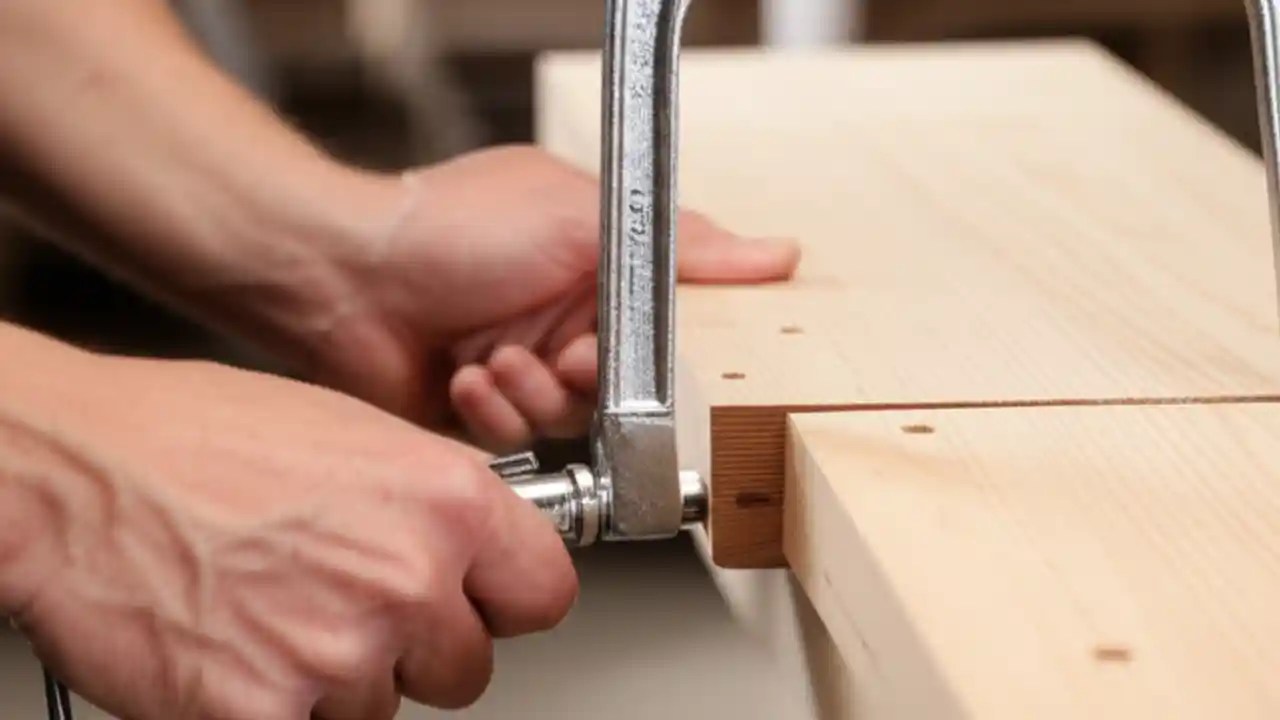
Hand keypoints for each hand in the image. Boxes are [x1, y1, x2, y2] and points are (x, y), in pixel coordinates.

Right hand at [4, 349, 575, 719]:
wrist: (75, 473)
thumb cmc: (192, 437)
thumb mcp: (352, 436)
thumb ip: (429, 504)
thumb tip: (468, 550)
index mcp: (445, 499)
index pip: (544, 593)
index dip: (505, 603)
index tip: (482, 604)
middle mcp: (409, 577)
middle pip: (466, 667)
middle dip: (414, 650)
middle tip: (346, 610)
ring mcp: (340, 652)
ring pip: (382, 708)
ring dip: (338, 680)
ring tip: (271, 614)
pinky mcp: (265, 714)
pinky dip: (276, 709)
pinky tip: (236, 652)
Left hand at [310, 145, 799, 450]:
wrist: (343, 272)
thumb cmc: (451, 225)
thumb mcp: (583, 217)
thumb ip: (687, 246)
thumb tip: (777, 255)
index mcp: (602, 272)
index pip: (670, 330)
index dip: (659, 353)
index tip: (637, 351)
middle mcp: (568, 322)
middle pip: (625, 387)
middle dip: (588, 379)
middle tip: (566, 356)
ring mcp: (525, 366)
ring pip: (571, 420)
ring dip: (532, 393)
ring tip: (495, 356)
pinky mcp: (486, 409)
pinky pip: (517, 438)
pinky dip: (491, 411)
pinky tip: (464, 375)